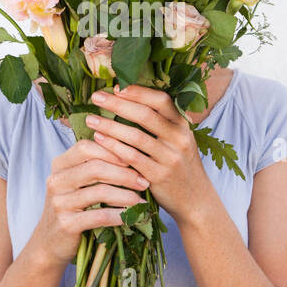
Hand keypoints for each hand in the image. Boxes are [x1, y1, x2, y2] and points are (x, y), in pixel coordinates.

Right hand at [27, 138, 148, 268]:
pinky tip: (130, 216)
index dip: (112, 151)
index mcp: (59, 165)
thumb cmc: (71, 208)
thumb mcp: (76, 183)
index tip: (134, 159)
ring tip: (140, 200)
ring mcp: (59, 203)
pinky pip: (100, 216)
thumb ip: (92, 166)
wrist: (50, 243)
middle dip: (124, 174)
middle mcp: (56, 181)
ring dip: (125, 196)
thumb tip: (129, 151)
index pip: (86, 147)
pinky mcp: (66, 224)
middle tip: (143, 182)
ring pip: (100, 191)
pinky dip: (119, 215)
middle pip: (95, 167)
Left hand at [85, 85, 213, 222]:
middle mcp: (179, 138)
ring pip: (136, 136)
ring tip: (91, 119)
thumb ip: (161, 122)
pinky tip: (99, 140)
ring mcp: (170, 158)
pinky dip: (113, 147)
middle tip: (96, 97)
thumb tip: (127, 99)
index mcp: (183, 124)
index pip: (161, 100)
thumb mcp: (178, 140)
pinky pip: (131, 158)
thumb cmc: (179, 164)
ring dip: (110, 126)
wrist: (195, 200)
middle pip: (145, 115)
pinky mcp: (159, 176)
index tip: (116, 86)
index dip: (138, 92)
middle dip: (118, 104)